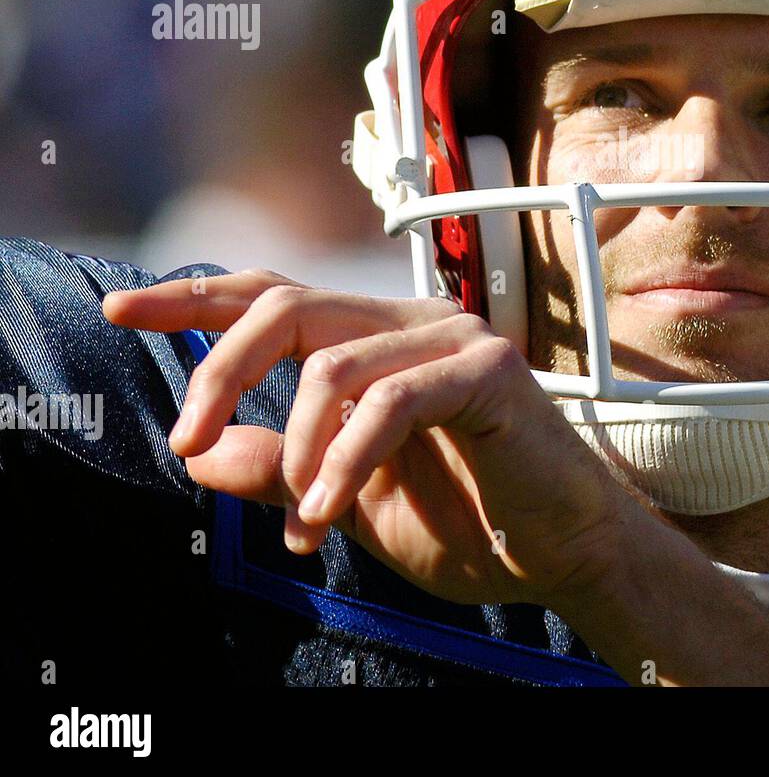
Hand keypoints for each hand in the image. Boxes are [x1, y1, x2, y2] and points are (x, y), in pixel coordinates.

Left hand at [102, 271, 635, 612]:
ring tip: (305, 521)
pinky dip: (346, 462)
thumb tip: (205, 452)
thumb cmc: (465, 523)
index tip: (123, 310)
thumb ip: (281, 470)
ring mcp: (455, 337)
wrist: (561, 554)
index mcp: (378, 341)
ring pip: (332, 364)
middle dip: (221, 372)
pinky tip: (330, 512)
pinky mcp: (490, 368)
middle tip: (188, 441)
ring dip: (298, 453)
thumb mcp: (348, 500)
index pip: (276, 298)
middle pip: (289, 308)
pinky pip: (391, 402)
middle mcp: (412, 322)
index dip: (198, 299)